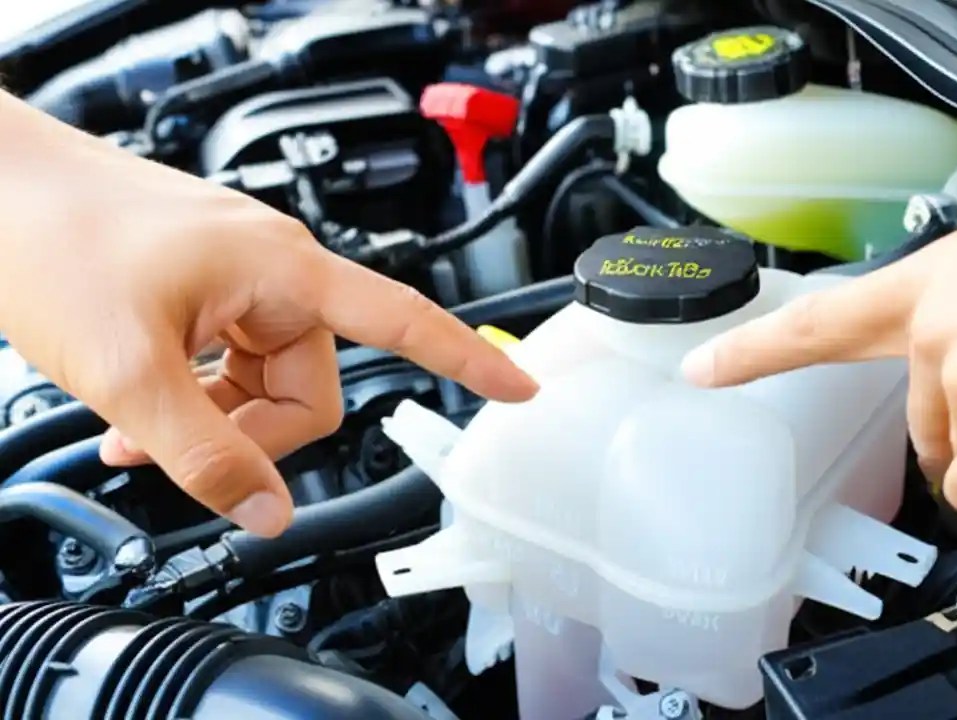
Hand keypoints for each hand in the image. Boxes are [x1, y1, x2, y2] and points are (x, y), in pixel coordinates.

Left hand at [0, 93, 536, 535]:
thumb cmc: (50, 237)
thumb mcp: (125, 369)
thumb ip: (203, 452)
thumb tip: (266, 512)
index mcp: (282, 270)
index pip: (401, 318)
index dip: (465, 359)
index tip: (518, 387)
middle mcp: (272, 268)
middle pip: (310, 386)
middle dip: (250, 432)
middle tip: (175, 448)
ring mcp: (237, 276)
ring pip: (262, 380)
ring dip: (210, 418)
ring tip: (135, 429)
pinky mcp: (203, 285)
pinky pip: (226, 360)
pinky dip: (191, 394)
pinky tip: (138, 407)